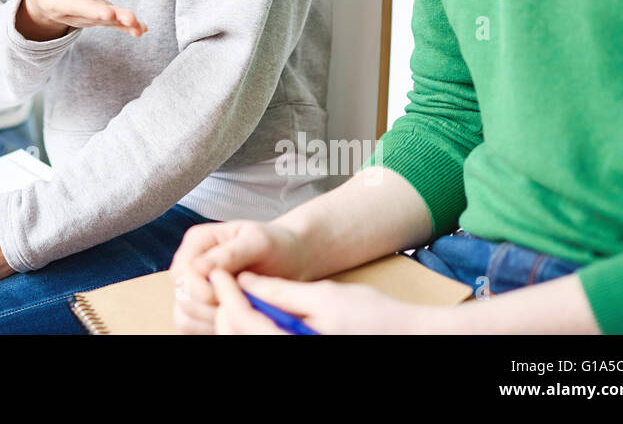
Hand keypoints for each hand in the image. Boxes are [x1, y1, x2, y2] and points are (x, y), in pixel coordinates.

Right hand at [16, 0, 146, 41]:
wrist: (42, 2)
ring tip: (139, 26)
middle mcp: (71, 14)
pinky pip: (112, 23)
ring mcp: (86, 17)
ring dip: (123, 23)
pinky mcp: (97, 16)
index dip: (89, 9)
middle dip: (111, 17)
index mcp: (53, 1)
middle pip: (92, 16)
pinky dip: (126, 27)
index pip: (72, 5)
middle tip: (129, 19)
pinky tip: (141, 29)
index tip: (107, 12)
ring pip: (105, 20)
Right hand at [171, 219, 306, 333]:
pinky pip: (193, 330)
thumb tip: (199, 267)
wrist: (291, 259)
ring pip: (184, 318)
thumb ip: (230, 253)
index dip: (202, 290)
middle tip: (242, 305)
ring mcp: (194, 288)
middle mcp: (190, 265)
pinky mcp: (201, 308)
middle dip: (211, 309)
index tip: (230, 295)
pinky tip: (235, 323)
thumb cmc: (276, 245)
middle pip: (182, 299)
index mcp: (198, 242)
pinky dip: (211, 331)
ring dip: (211, 323)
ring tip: (241, 314)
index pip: (182, 273)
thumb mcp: (258, 242)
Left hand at [208, 268, 433, 334]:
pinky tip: (254, 309)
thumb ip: (280, 291)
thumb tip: (244, 280)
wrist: (402, 333)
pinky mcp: (296, 346)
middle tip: (224, 281)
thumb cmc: (369, 315)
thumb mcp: (323, 295)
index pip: (242, 320)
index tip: (219, 272)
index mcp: (291, 341)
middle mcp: (287, 350)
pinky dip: (249, 327)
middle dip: (225, 308)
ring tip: (237, 293)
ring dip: (234, 317)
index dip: (227, 294)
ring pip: (244, 339)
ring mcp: (291, 350)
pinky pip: (260, 340)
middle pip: (236, 334)